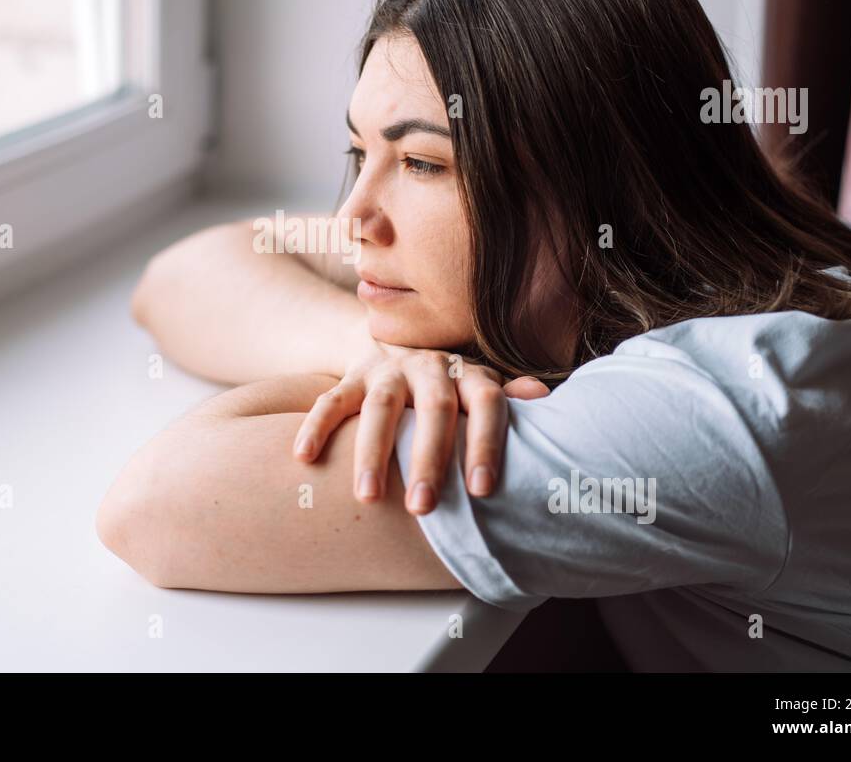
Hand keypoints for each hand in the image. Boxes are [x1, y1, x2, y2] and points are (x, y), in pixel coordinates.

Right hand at [291, 339, 550, 514]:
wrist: (397, 343)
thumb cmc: (450, 385)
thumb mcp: (481, 387)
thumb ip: (509, 397)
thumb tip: (545, 398)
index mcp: (469, 373)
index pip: (486, 403)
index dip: (485, 443)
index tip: (481, 490)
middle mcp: (431, 366)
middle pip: (432, 410)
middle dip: (427, 459)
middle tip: (422, 508)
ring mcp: (388, 369)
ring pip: (380, 407)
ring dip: (372, 452)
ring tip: (367, 498)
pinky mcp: (353, 375)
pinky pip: (332, 399)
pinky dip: (317, 426)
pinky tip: (304, 458)